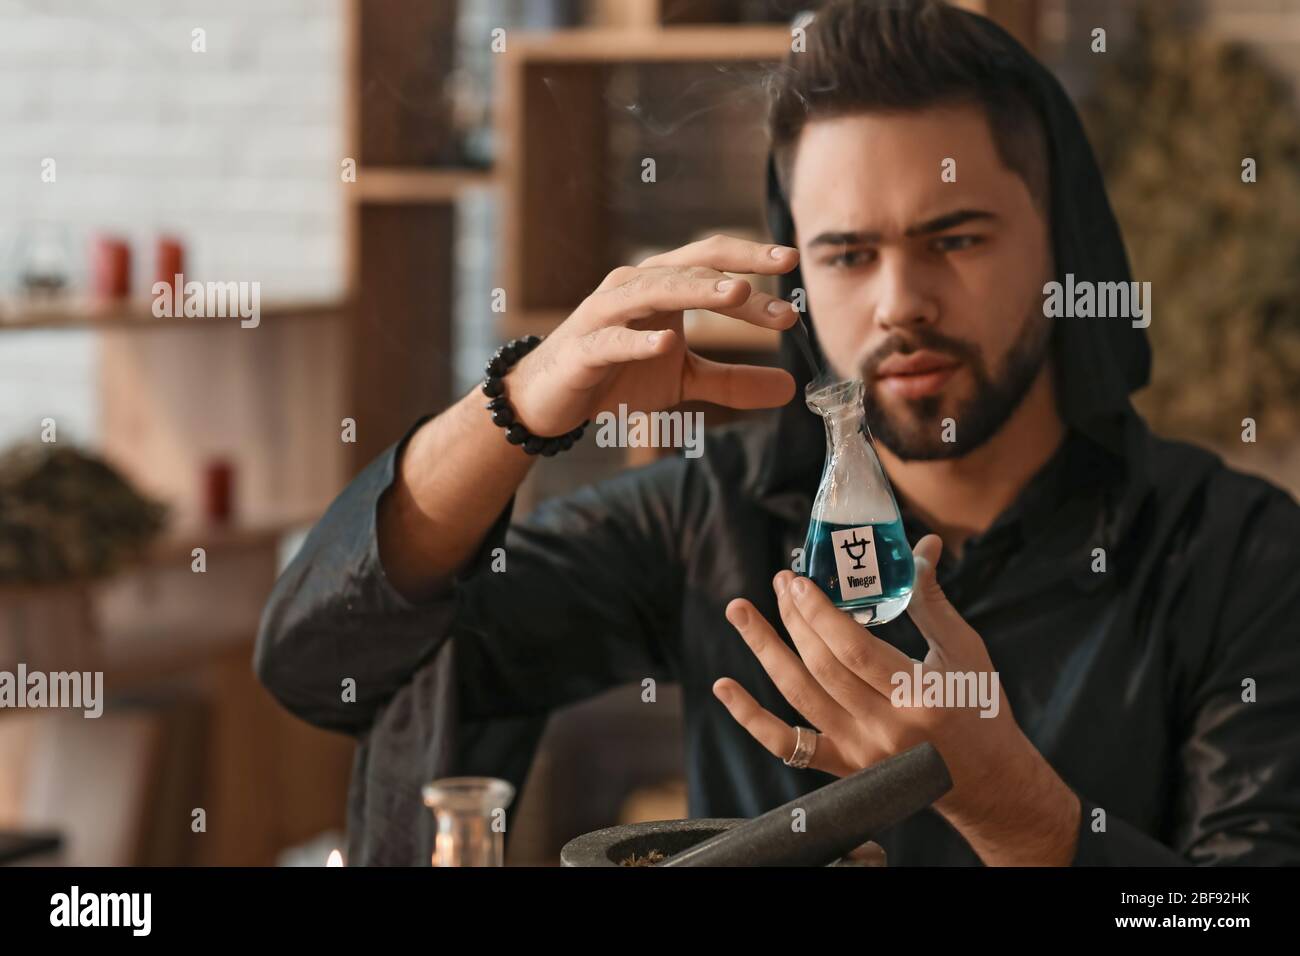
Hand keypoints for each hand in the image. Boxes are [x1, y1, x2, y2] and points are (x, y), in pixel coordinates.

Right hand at [506, 234, 799, 435]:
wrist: (550, 398)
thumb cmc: (616, 374)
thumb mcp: (682, 379)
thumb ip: (732, 380)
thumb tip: (790, 387)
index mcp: (661, 287)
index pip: (711, 261)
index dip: (751, 258)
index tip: (793, 265)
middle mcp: (633, 287)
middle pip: (690, 268)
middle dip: (736, 273)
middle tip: (780, 279)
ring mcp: (605, 314)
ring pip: (653, 291)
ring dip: (696, 290)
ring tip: (737, 294)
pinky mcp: (583, 348)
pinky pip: (612, 340)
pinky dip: (638, 341)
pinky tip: (665, 346)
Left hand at [713, 534, 1080, 865]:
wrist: (987, 782)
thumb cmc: (980, 707)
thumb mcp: (963, 649)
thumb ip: (932, 599)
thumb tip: (926, 543)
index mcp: (921, 697)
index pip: (854, 650)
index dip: (819, 613)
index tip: (798, 580)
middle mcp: (886, 730)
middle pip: (822, 667)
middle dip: (793, 619)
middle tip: (778, 581)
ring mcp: (861, 754)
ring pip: (798, 696)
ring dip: (764, 650)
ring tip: (740, 611)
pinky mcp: (843, 768)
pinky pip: (786, 745)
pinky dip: (750, 717)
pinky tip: (723, 686)